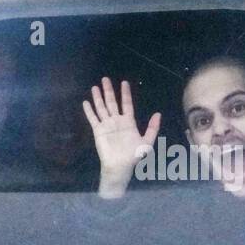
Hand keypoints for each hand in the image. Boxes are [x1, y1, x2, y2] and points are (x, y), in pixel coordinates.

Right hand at [81, 77, 160, 199]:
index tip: (124, 82)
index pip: (126, 104)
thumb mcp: (147, 141)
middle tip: (105, 79)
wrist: (120, 166)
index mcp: (129, 122)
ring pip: (101, 108)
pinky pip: (93, 118)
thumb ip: (153, 128)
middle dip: (109, 90)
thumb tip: (158, 114)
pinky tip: (86, 102)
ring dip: (98, 97)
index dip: (125, 93)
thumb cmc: (133, 155)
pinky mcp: (98, 130)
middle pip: (112, 102)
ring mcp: (107, 125)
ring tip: (95, 87)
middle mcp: (117, 121)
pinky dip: (89, 110)